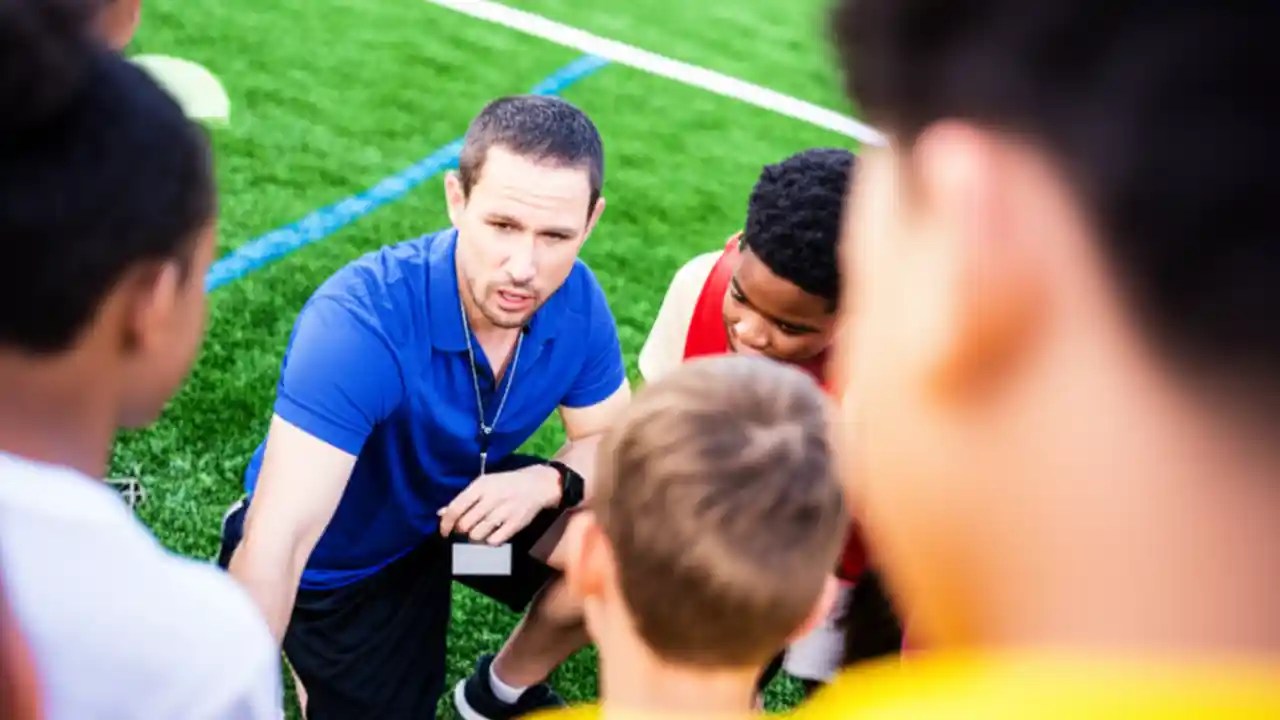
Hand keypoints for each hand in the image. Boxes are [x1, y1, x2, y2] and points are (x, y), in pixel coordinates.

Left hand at [438, 465, 560, 544]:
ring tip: (479, 531)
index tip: (444, 532)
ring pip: (477, 535)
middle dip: (461, 530)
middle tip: (466, 528)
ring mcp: (504, 512)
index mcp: (481, 485)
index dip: (446, 523)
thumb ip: (463, 499)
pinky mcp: (515, 524)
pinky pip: (493, 541)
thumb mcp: (484, 484)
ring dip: (474, 537)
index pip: (456, 507)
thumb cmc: (505, 484)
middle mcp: (492, 498)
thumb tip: (441, 513)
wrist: (537, 485)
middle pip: (465, 525)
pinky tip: (491, 534)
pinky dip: (488, 541)